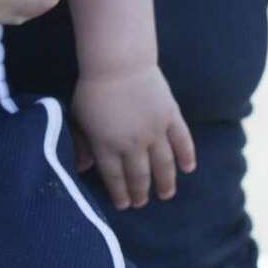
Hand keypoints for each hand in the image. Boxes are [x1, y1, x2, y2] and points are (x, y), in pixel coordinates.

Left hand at [72, 67, 195, 209]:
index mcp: (107, 145)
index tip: (124, 205)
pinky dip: (187, 156)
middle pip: (139, 176)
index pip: (115, 178)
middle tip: (142, 203)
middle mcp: (133, 144)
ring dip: (165, 182)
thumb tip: (82, 169)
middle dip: (141, 193)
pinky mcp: (170, 116)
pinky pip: (182, 141)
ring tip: (166, 194)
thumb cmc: (93, 89)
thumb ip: (83, 145)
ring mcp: (154, 131)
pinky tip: (188, 168)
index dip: (120, 194)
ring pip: (163, 165)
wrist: (118, 62)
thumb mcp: (79, 118)